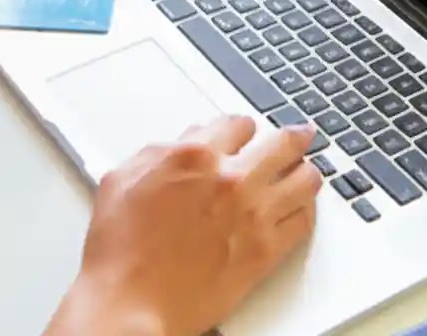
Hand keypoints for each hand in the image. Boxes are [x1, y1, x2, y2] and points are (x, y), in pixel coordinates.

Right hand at [46, 116, 322, 335]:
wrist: (131, 302)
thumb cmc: (121, 250)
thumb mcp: (123, 180)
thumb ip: (158, 153)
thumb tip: (180, 144)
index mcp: (195, 155)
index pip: (239, 124)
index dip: (243, 129)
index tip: (246, 135)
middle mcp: (231, 179)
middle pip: (284, 143)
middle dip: (292, 138)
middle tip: (299, 137)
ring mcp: (253, 214)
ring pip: (305, 178)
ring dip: (305, 171)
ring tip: (305, 172)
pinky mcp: (266, 250)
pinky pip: (303, 221)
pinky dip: (305, 211)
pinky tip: (300, 210)